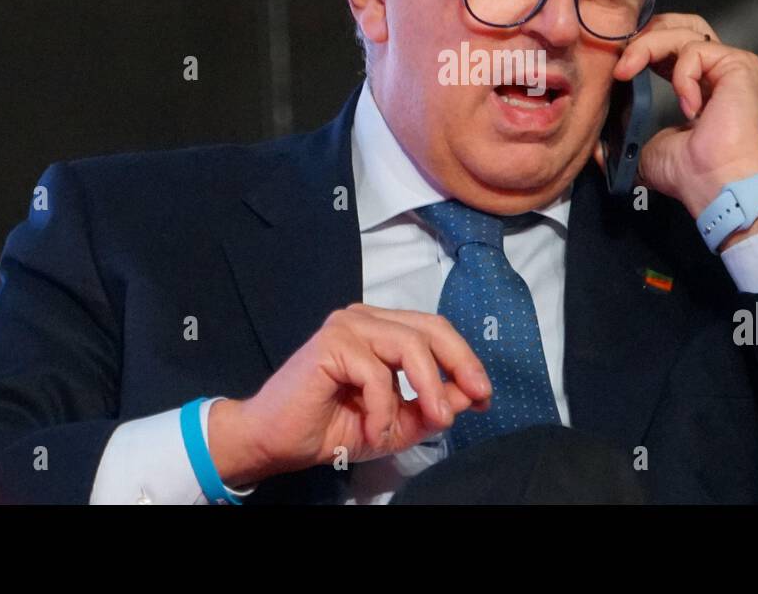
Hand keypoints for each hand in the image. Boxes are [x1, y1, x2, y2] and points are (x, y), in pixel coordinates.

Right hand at [207, 303, 491, 485]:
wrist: (272, 440)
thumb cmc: (329, 428)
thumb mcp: (395, 422)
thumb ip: (430, 406)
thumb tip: (469, 394)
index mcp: (381, 328)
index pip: (435, 331)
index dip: (465, 360)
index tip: (484, 395)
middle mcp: (366, 318)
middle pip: (431, 328)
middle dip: (460, 364)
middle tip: (475, 398)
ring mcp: (347, 325)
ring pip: (410, 345)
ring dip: (428, 388)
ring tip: (433, 421)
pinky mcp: (332, 343)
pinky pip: (377, 374)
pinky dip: (384, 408)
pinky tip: (374, 429)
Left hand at [604, 13, 757, 239]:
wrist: (715, 184)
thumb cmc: (690, 173)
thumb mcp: (643, 148)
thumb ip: (625, 133)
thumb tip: (596, 143)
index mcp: (695, 84)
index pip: (667, 43)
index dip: (640, 44)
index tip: (617, 63)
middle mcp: (715, 70)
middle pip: (679, 23)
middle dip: (645, 33)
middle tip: (622, 57)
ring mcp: (729, 65)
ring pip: (682, 31)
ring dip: (647, 47)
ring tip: (629, 72)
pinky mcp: (739, 65)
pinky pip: (696, 50)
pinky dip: (682, 75)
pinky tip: (689, 107)